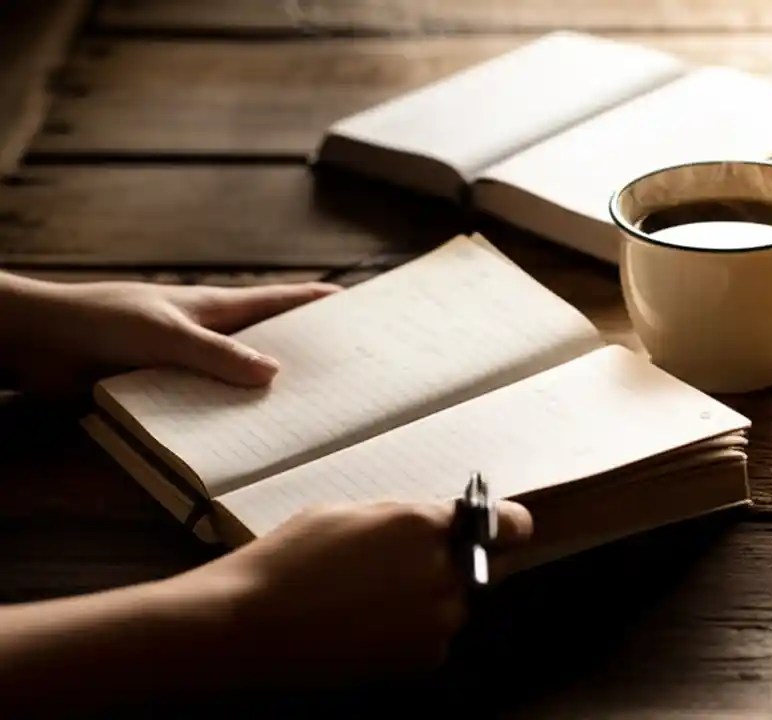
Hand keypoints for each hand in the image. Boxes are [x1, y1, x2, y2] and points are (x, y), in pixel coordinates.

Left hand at [1, 277, 338, 391]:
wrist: (39, 342)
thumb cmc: (103, 320)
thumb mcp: (167, 335)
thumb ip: (218, 355)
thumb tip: (275, 374)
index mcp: (217, 309)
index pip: (281, 300)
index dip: (320, 302)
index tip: (360, 307)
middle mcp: (209, 336)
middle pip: (269, 344)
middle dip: (305, 358)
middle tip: (345, 379)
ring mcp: (188, 365)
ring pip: (238, 383)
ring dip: (263, 400)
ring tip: (304, 423)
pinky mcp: (165, 393)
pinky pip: (206, 409)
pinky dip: (226, 423)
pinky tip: (244, 446)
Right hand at [184, 500, 533, 682]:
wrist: (249, 627)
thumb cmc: (288, 559)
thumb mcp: (347, 514)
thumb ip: (403, 519)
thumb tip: (430, 525)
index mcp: (426, 526)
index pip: (508, 525)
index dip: (504, 526)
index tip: (499, 528)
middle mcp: (443, 573)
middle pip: (474, 566)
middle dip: (447, 563)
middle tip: (394, 568)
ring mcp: (435, 621)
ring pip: (451, 604)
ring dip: (427, 599)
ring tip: (368, 599)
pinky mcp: (421, 659)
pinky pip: (430, 637)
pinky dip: (410, 631)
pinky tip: (364, 626)